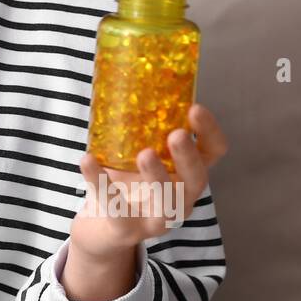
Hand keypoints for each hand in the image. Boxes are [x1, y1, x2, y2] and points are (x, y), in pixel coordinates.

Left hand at [63, 103, 229, 300]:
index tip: (195, 107)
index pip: (213, 152)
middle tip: (176, 134)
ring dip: (157, 176)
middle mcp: (180, 197)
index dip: (209, 131)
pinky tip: (87, 159)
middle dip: (187, 156)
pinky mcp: (126, 230)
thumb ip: (139, 124)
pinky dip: (100, 182)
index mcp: (187, 172)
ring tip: (144, 153)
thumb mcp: (136, 151)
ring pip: (165, 201)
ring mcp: (156, 218)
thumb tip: (122, 71)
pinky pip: (115, 208)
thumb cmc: (124, 180)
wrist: (100, 228)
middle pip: (196, 179)